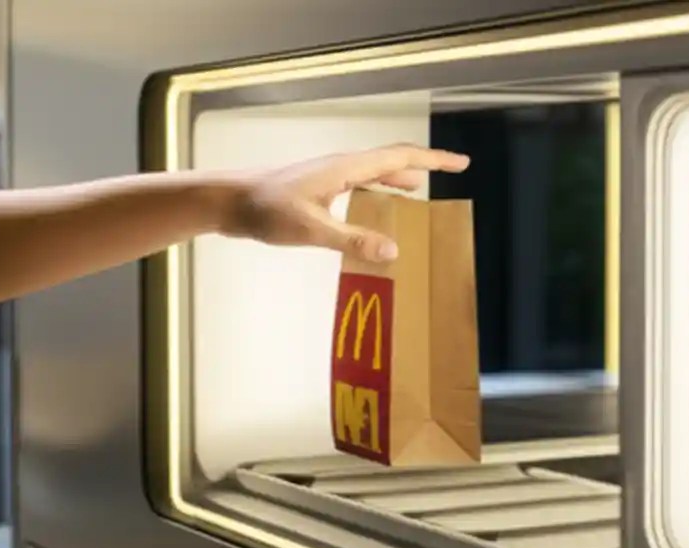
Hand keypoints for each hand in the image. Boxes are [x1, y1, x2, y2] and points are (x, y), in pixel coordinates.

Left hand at [224, 143, 469, 262]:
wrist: (227, 201)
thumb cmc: (264, 210)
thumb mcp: (312, 229)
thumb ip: (352, 240)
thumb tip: (393, 250)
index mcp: (345, 168)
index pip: (400, 156)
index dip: (434, 159)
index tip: (461, 163)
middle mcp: (340, 167)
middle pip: (391, 161)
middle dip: (423, 166)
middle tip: (449, 174)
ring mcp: (327, 177)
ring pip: (373, 173)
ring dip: (398, 180)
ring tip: (418, 193)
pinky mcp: (315, 190)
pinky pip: (357, 187)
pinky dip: (375, 194)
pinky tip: (372, 213)